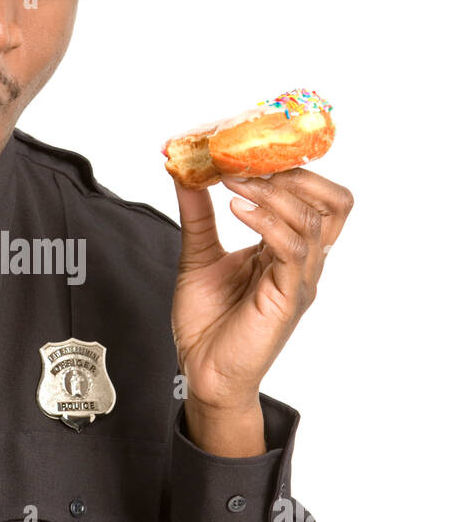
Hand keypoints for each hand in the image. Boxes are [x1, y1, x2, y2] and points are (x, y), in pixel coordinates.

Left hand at [171, 166, 353, 415]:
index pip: (314, 197)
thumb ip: (197, 213)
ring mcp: (300, 280)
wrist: (201, 373)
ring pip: (314, 219)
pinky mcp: (289, 298)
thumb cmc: (207, 323)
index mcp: (286, 249)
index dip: (290, 167)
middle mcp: (302, 261)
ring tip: (233, 180)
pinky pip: (293, 248)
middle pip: (335, 203)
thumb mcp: (198, 255)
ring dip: (273, 191)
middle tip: (250, 160)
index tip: (247, 148)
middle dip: (296, 172)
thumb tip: (185, 170)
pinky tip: (236, 208)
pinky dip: (267, 221)